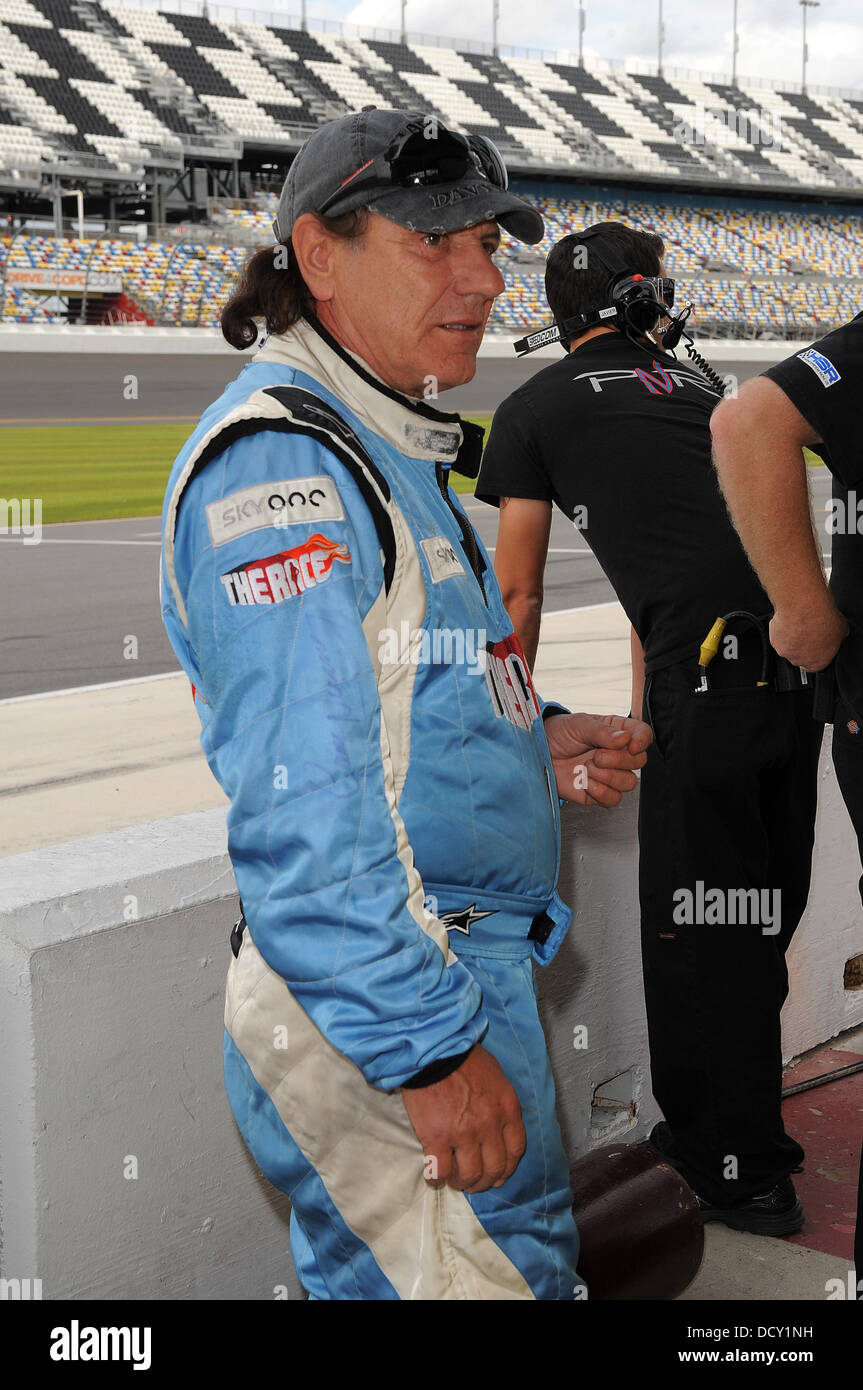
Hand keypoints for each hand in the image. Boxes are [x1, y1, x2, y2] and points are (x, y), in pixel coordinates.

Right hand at [401, 1045, 525, 1193]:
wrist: (434, 1051)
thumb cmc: (463, 1058)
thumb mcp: (496, 1076)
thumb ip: (501, 1103)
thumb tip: (498, 1124)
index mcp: (507, 1108)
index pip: (515, 1150)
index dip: (506, 1168)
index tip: (498, 1174)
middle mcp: (490, 1125)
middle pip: (494, 1168)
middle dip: (485, 1181)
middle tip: (474, 1182)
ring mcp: (464, 1134)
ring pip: (469, 1175)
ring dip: (462, 1183)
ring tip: (455, 1180)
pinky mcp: (437, 1139)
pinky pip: (440, 1171)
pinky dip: (437, 1179)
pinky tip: (434, 1178)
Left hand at [544, 712, 651, 805]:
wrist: (538, 753)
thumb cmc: (558, 734)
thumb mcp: (579, 724)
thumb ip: (602, 732)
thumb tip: (624, 739)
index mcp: (617, 732)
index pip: (643, 734)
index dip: (642, 740)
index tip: (631, 745)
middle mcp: (617, 754)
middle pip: (639, 761)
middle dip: (618, 760)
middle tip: (596, 755)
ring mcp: (610, 775)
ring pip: (629, 782)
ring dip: (607, 776)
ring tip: (586, 767)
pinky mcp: (599, 793)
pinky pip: (613, 799)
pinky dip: (600, 792)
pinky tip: (585, 782)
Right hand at [769, 603, 847, 671]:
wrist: (804, 608)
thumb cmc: (822, 620)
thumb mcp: (842, 629)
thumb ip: (838, 638)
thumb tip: (837, 634)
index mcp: (817, 663)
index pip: (815, 666)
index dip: (817, 654)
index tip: (819, 646)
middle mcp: (799, 661)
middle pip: (799, 657)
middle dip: (804, 646)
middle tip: (810, 632)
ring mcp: (785, 651)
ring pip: (788, 646)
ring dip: (793, 638)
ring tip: (801, 624)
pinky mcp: (774, 640)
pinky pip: (778, 636)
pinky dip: (783, 630)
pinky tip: (792, 620)